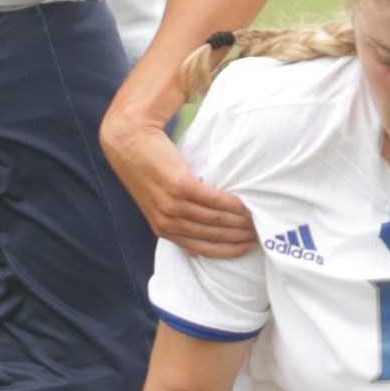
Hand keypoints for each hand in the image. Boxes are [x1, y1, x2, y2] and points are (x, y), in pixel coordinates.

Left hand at [101, 115, 256, 257]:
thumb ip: (177, 219)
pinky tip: (244, 205)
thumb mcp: (157, 200)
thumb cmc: (146, 167)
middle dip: (240, 237)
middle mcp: (167, 222)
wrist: (129, 140)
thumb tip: (200, 239)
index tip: (249, 246)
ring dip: (240, 222)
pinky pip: (214, 201)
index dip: (230, 249)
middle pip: (214, 235)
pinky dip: (232, 205)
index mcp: (162, 230)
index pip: (204, 248)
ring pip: (216, 220)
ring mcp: (173, 205)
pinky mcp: (180, 187)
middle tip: (260, 233)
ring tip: (257, 220)